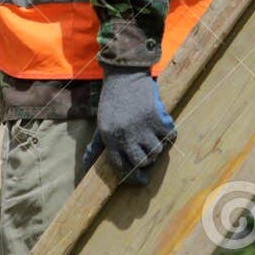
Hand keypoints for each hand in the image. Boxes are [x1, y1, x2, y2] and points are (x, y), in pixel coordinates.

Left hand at [83, 65, 175, 185]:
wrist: (124, 74)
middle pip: (142, 162)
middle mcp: (126, 136)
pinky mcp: (156, 117)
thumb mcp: (101, 123)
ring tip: (154, 137)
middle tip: (148, 153)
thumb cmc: (111, 100)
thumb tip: (85, 166)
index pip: (121, 168)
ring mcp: (142, 127)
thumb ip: (95, 146)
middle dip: (146, 161)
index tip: (142, 180)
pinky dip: (169, 134)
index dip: (132, 178)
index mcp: (110, 138)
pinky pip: (169, 135)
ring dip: (157, 146)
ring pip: (157, 151)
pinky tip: (164, 127)